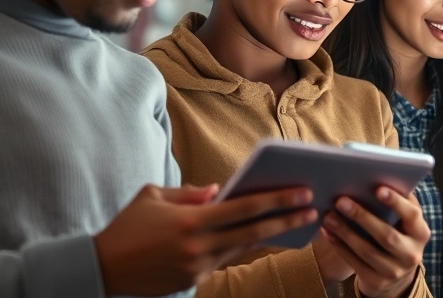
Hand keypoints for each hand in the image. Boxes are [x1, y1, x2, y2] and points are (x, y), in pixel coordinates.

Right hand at [94, 183, 316, 295]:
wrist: (100, 269)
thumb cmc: (128, 226)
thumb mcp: (155, 197)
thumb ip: (191, 194)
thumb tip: (220, 191)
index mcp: (191, 221)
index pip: (244, 208)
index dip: (276, 200)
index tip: (302, 192)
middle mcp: (198, 246)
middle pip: (253, 232)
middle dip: (286, 219)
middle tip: (312, 208)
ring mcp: (197, 267)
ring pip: (240, 247)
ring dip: (266, 234)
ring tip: (292, 221)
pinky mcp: (193, 281)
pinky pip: (221, 259)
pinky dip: (237, 246)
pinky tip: (256, 235)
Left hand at [320, 188, 429, 297]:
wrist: (396, 276)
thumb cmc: (398, 235)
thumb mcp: (404, 222)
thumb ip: (399, 202)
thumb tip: (379, 176)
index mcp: (421, 233)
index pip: (412, 215)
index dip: (396, 202)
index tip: (378, 188)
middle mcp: (412, 254)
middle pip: (386, 235)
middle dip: (362, 217)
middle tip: (341, 201)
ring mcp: (395, 271)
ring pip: (367, 250)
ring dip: (345, 232)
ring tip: (328, 216)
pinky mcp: (377, 282)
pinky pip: (355, 263)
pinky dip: (340, 246)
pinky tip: (328, 233)